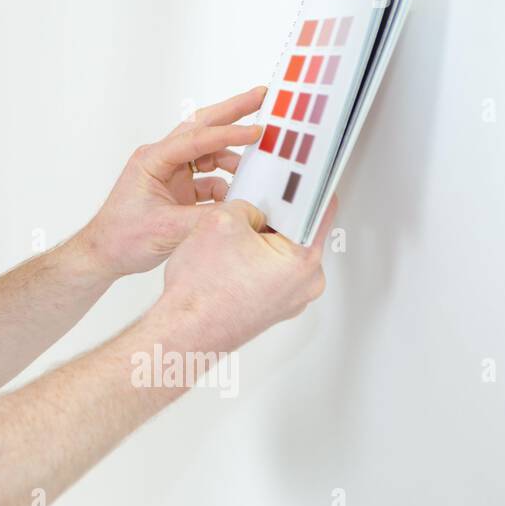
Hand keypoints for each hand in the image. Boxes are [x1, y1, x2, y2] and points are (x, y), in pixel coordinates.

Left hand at [80, 86, 267, 278]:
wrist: (105, 254)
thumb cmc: (121, 237)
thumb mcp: (167, 228)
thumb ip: (206, 218)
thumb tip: (243, 210)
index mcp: (152, 160)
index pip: (195, 139)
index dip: (228, 133)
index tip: (257, 130)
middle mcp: (162, 160)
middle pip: (202, 128)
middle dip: (233, 113)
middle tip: (262, 96)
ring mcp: (171, 173)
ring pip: (208, 154)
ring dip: (233, 157)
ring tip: (259, 161)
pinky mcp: (179, 189)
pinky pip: (209, 179)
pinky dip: (226, 184)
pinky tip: (239, 194)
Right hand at [159, 195, 337, 350]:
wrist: (183, 332)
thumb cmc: (201, 292)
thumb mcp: (221, 220)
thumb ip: (247, 203)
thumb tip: (254, 206)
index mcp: (302, 260)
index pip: (321, 208)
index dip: (307, 184)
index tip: (303, 173)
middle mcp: (305, 284)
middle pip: (299, 231)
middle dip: (274, 214)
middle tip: (250, 207)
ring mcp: (289, 299)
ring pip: (282, 252)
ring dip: (260, 239)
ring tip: (232, 241)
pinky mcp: (272, 307)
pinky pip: (269, 273)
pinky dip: (252, 261)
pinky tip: (228, 261)